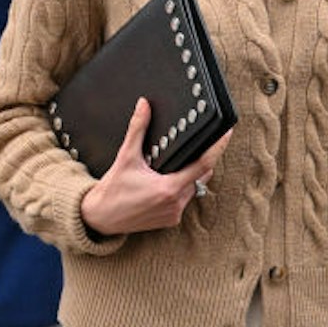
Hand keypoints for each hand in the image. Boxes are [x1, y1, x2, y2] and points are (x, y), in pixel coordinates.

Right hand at [81, 99, 230, 236]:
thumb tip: (144, 105)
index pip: (203, 164)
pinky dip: (181, 189)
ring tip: (176, 164)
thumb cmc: (113, 190)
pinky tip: (169, 181)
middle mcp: (175, 203)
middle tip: (194, 146)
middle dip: (200, 160)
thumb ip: (138, 129)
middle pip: (201, 175)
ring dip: (190, 176)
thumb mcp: (126, 157)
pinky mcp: (171, 220)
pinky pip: (184, 200)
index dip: (217, 147)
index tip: (226, 133)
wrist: (101, 217)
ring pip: (194, 188)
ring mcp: (174, 214)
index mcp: (168, 188)